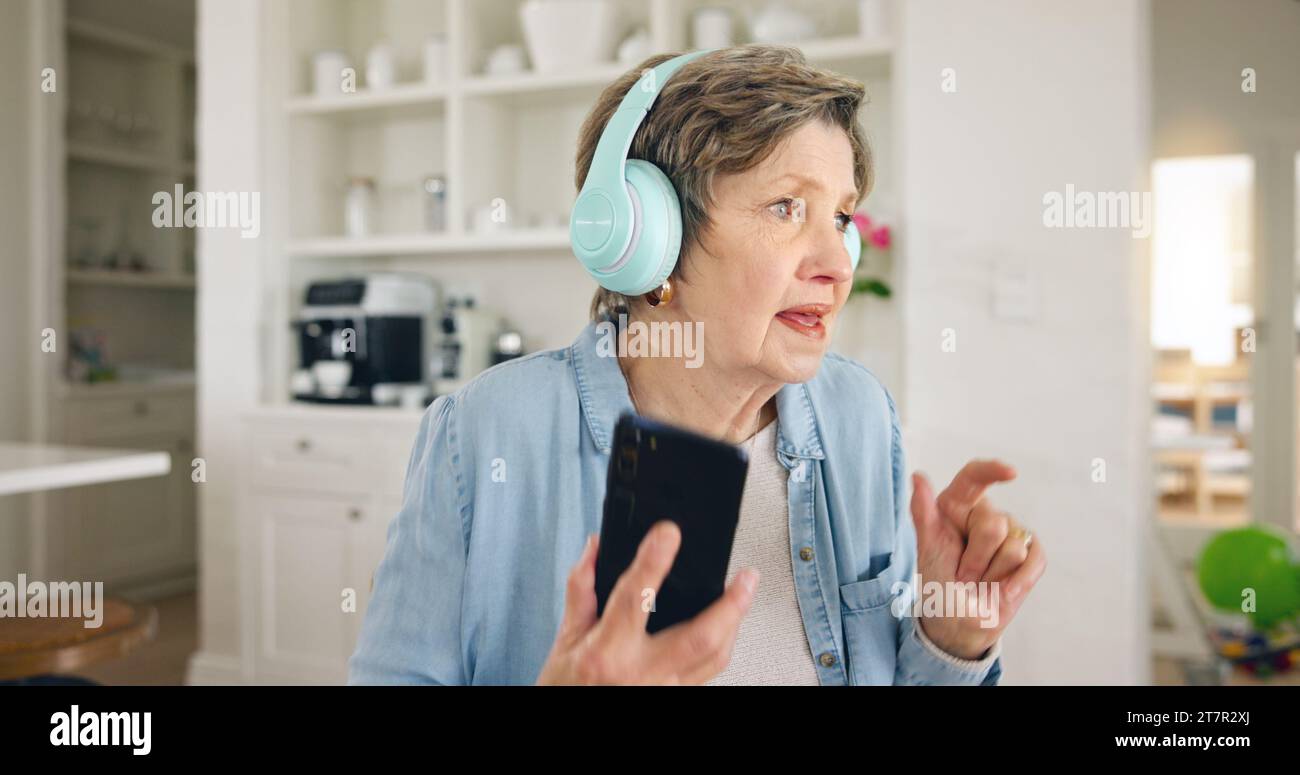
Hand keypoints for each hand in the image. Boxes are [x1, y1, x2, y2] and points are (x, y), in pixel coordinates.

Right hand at [536, 520, 758, 684]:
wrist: (566, 729)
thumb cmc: (565, 689)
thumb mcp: (565, 638)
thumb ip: (582, 590)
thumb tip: (596, 549)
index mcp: (606, 652)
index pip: (635, 597)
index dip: (652, 561)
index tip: (667, 534)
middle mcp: (639, 674)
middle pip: (701, 638)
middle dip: (731, 605)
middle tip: (747, 577)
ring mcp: (661, 691)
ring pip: (714, 659)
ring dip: (734, 625)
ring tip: (744, 596)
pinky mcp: (674, 700)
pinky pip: (707, 674)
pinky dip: (719, 648)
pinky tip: (725, 630)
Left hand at [909, 460, 1045, 659]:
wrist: (957, 621)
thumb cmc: (939, 582)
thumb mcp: (927, 550)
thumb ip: (923, 513)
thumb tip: (917, 476)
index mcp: (956, 506)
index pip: (973, 477)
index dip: (992, 470)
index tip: (1011, 473)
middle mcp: (985, 514)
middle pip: (994, 524)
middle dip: (976, 558)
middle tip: (962, 574)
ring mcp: (1011, 533)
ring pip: (1014, 546)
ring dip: (992, 573)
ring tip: (979, 581)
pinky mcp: (1030, 553)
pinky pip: (1035, 559)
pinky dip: (1018, 581)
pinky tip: (1002, 591)